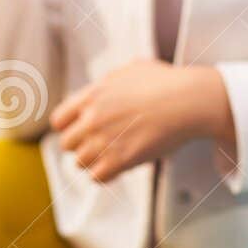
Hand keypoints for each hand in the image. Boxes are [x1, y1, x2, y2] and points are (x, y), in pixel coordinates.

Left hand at [49, 58, 234, 180]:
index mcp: (92, 96)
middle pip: (66, 144)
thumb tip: (105, 85)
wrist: (188, 100)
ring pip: (79, 163)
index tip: (79, 130)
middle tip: (97, 145)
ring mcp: (105, 140)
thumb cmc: (167, 82)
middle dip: (80, 145)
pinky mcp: (121, 160)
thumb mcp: (131, 69)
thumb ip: (110, 81)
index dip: (68, 127)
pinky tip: (117, 167)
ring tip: (109, 157)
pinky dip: (104, 175)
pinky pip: (97, 177)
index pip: (58, 121)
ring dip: (93, 162)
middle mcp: (93, 119)